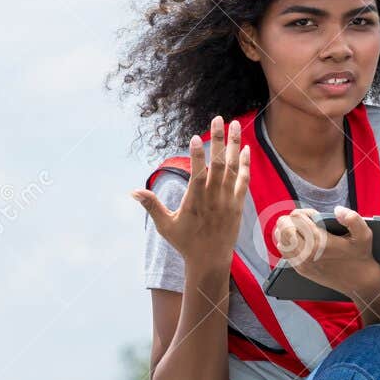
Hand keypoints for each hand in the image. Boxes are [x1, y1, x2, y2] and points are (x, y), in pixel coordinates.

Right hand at [130, 115, 248, 268]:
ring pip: (234, 169)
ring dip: (235, 146)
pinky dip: (245, 164)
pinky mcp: (238, 205)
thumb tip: (133, 191)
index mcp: (196, 202)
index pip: (199, 175)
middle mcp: (215, 199)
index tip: (196, 137)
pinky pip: (244, 181)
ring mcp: (229, 201)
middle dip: (219, 140)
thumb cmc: (185, 243)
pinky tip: (245, 149)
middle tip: (218, 118)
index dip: (198, 156)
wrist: (211, 260)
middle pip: (219, 165)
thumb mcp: (165, 226)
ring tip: (236, 125)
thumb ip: (152, 205)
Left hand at [272, 206, 377, 295]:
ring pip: (280, 238)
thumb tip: (337, 210)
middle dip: (292, 220)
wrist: (359, 282)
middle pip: (284, 226)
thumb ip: (353, 218)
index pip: (296, 217)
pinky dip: (287, 242)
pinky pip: (283, 251)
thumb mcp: (364, 234)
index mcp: (319, 242)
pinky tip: (298, 241)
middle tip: (305, 221)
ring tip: (300, 229)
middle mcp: (306, 253)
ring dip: (288, 230)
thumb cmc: (361, 255)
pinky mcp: (300, 269)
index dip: (305, 212)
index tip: (316, 217)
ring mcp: (301, 262)